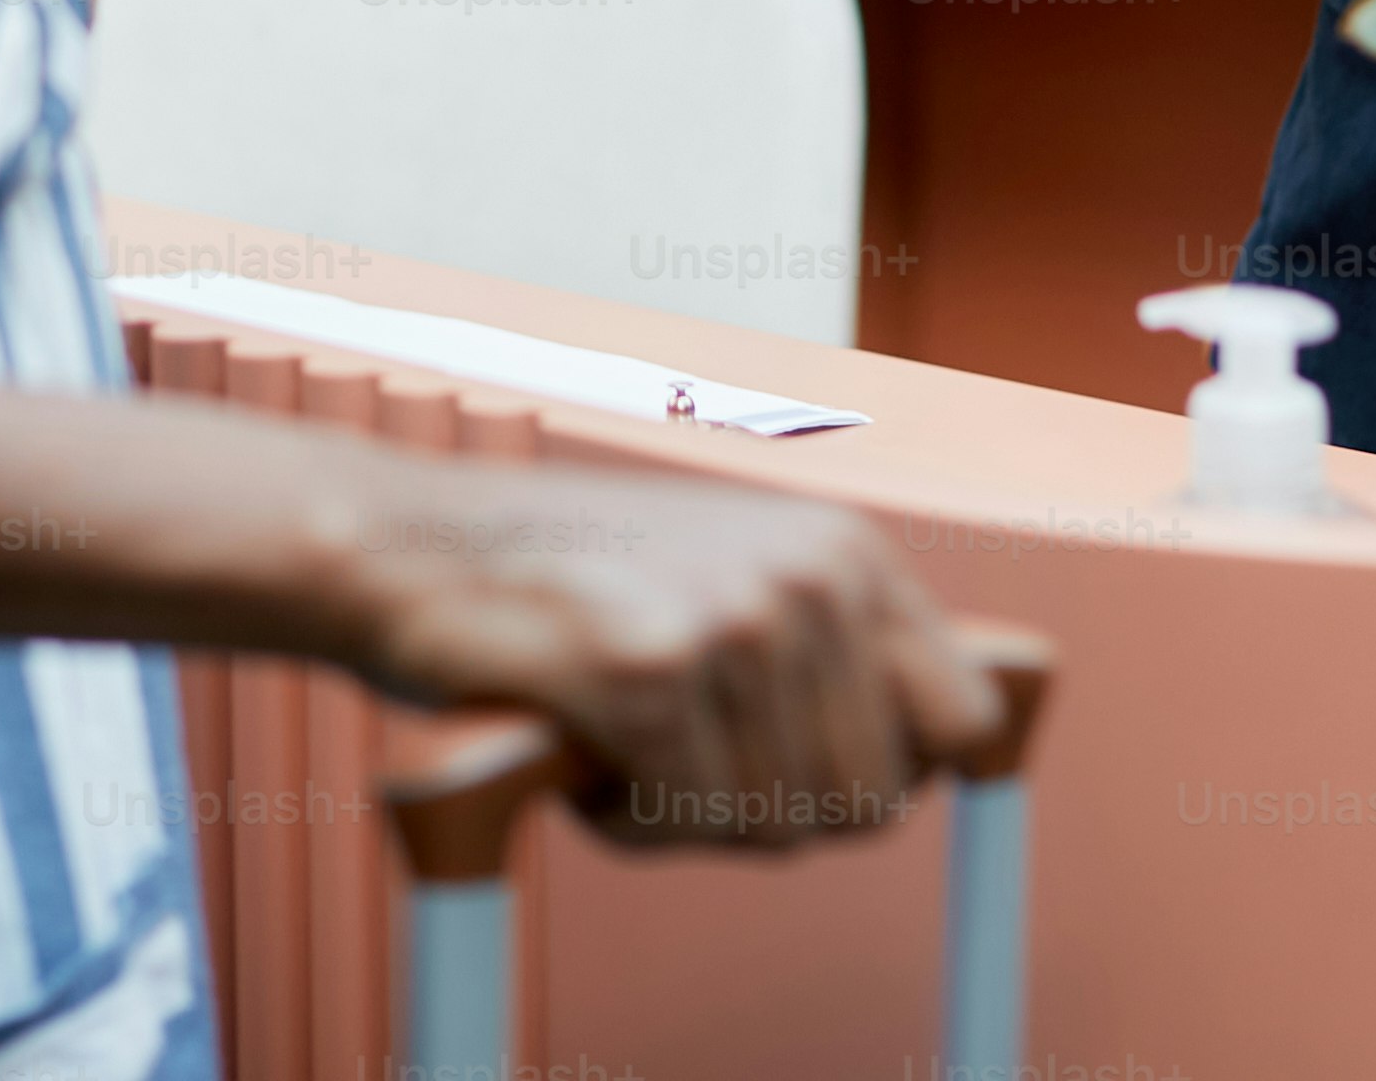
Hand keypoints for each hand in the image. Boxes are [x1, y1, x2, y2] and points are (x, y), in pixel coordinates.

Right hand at [355, 462, 1005, 847]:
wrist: (409, 548)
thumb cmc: (568, 584)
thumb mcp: (734, 578)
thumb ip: (835, 649)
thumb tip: (966, 744)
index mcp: (847, 551)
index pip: (961, 722)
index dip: (887, 776)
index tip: (800, 771)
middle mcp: (812, 574)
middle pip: (867, 802)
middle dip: (769, 809)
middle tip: (678, 750)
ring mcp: (737, 619)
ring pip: (771, 827)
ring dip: (683, 814)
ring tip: (619, 729)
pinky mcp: (652, 673)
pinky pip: (682, 825)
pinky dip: (621, 816)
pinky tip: (578, 740)